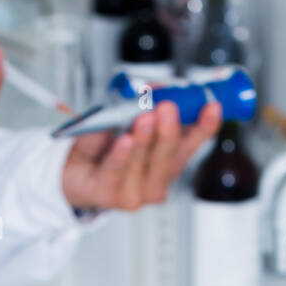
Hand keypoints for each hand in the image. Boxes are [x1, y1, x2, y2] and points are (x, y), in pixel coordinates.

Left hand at [61, 100, 221, 212]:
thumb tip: (155, 90)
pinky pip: (116, 172)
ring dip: (145, 140)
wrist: (72, 172)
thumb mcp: (124, 117)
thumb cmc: (104, 146)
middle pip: (169, 159)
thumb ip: (143, 104)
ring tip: (145, 118)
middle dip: (170, 132)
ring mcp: (135, 192)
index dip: (204, 126)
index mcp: (167, 160)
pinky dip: (121, 155)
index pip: (191, 144)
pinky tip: (124, 141)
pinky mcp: (110, 196)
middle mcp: (155, 179)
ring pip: (143, 165)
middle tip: (169, 108)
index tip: (212, 106)